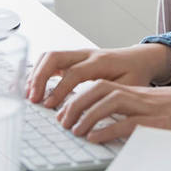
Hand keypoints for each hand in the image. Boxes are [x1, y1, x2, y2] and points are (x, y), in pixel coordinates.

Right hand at [25, 44, 170, 106]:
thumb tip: (94, 116)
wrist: (141, 58)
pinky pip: (52, 60)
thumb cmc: (137, 74)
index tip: (49, 105)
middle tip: (32, 99)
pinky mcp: (74, 58)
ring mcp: (79, 54)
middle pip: (56, 57)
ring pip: (50, 56)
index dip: (59, 89)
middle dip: (40, 77)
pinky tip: (34, 88)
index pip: (74, 73)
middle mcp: (87, 54)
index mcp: (101, 61)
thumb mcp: (131, 87)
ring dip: (36, 73)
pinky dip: (40, 71)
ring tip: (29, 94)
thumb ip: (113, 98)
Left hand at [55, 83, 170, 142]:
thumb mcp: (164, 111)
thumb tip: (120, 131)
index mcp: (141, 93)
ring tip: (74, 130)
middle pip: (101, 88)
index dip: (81, 95)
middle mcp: (142, 96)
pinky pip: (127, 123)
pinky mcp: (160, 123)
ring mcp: (151, 108)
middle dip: (76, 103)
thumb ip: (142, 116)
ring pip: (109, 101)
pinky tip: (95, 138)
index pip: (104, 84)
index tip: (66, 109)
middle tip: (62, 120)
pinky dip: (106, 130)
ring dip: (86, 115)